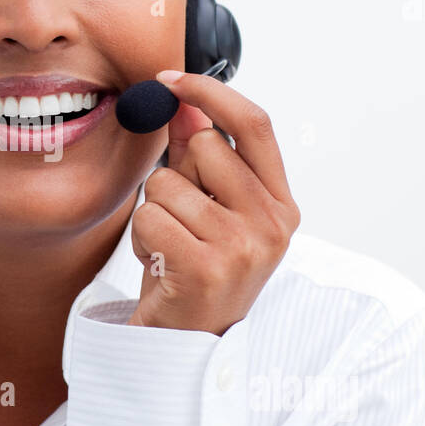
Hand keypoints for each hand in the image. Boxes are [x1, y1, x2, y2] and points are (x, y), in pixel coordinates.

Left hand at [126, 70, 300, 335]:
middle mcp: (273, 224)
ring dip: (155, 212)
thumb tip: (183, 104)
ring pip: (168, 183)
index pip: (255, 124)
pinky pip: (149, 218)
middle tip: (180, 220)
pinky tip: (160, 266)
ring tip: (170, 248)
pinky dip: (143, 239)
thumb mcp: (205, 209)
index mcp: (281, 204)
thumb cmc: (193, 272)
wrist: (185, 346)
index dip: (211, 92)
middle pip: (205, 146)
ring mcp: (244, 247)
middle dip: (175, 174)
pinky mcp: (207, 267)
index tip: (170, 79)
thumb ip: (198, 157)